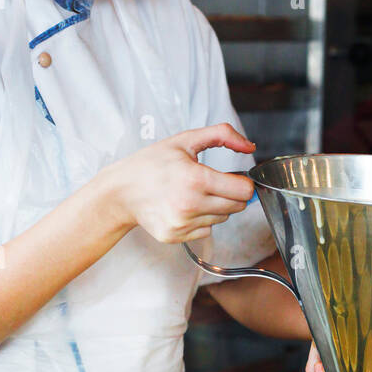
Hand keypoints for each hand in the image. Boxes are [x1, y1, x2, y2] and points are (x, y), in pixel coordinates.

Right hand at [103, 123, 255, 243]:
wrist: (121, 191)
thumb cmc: (152, 164)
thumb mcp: (185, 140)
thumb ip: (222, 135)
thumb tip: (250, 147)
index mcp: (196, 179)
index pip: (243, 190)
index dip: (243, 183)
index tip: (234, 178)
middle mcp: (191, 204)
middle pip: (237, 207)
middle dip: (230, 194)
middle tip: (211, 184)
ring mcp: (183, 223)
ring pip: (222, 219)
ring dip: (215, 207)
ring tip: (192, 194)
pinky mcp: (176, 236)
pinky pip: (206, 231)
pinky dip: (201, 220)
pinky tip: (183, 207)